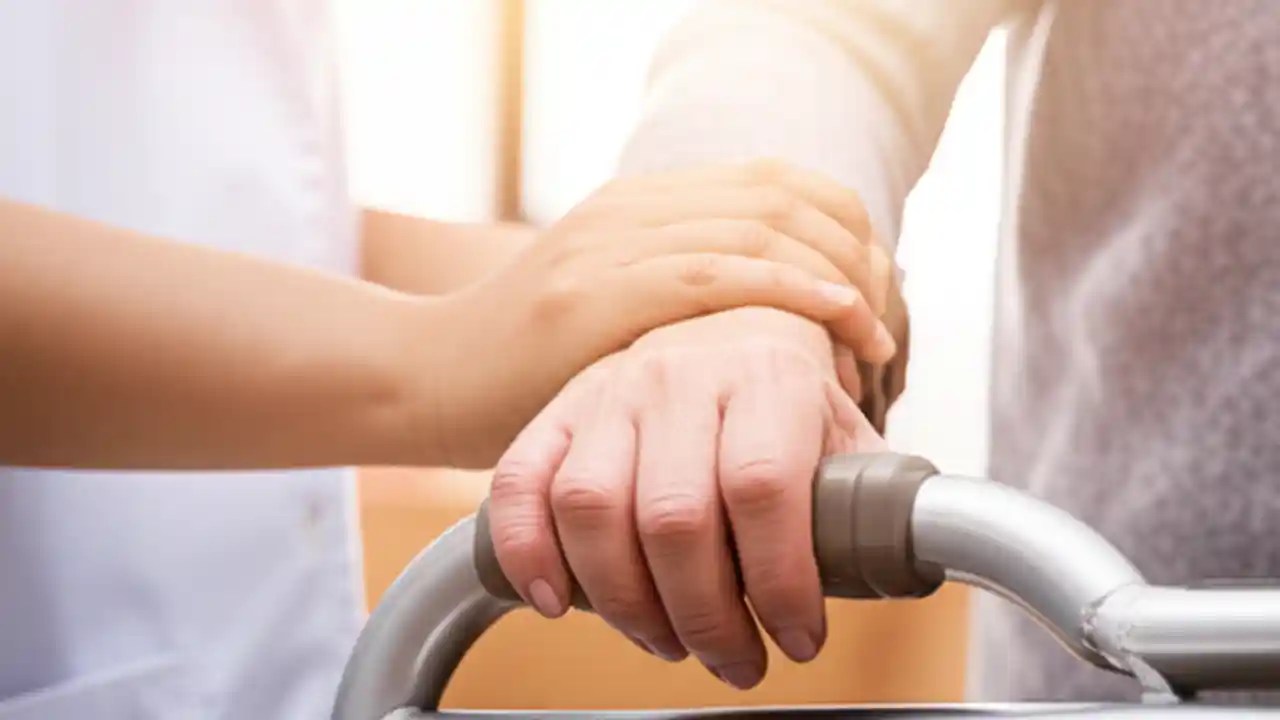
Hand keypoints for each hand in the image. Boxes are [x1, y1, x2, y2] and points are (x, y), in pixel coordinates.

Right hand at [423, 160, 893, 466]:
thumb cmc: (529, 365)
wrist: (427, 378)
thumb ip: (683, 295)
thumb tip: (777, 326)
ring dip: (838, 281)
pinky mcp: (591, 293)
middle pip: (786, 198)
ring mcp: (610, 243)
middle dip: (858, 259)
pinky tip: (832, 318)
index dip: (847, 231)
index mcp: (645, 202)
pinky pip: (711, 273)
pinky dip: (785, 290)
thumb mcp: (615, 311)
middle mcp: (633, 207)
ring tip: (875, 342)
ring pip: (760, 227)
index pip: (780, 183)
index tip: (876, 299)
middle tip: (886, 330)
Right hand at [487, 308, 887, 688]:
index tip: (797, 637)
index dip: (778, 581)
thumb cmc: (785, 399)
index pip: (763, 488)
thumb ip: (872, 493)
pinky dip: (528, 551)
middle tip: (735, 658)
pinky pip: (523, 484)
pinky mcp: (559, 412)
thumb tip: (915, 557)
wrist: (723, 326)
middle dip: (706, 616)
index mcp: (769, 375)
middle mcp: (682, 376)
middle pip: (675, 515)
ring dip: (626, 602)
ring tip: (665, 638)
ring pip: (593, 508)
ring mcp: (612, 390)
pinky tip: (559, 602)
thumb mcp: (842, 432)